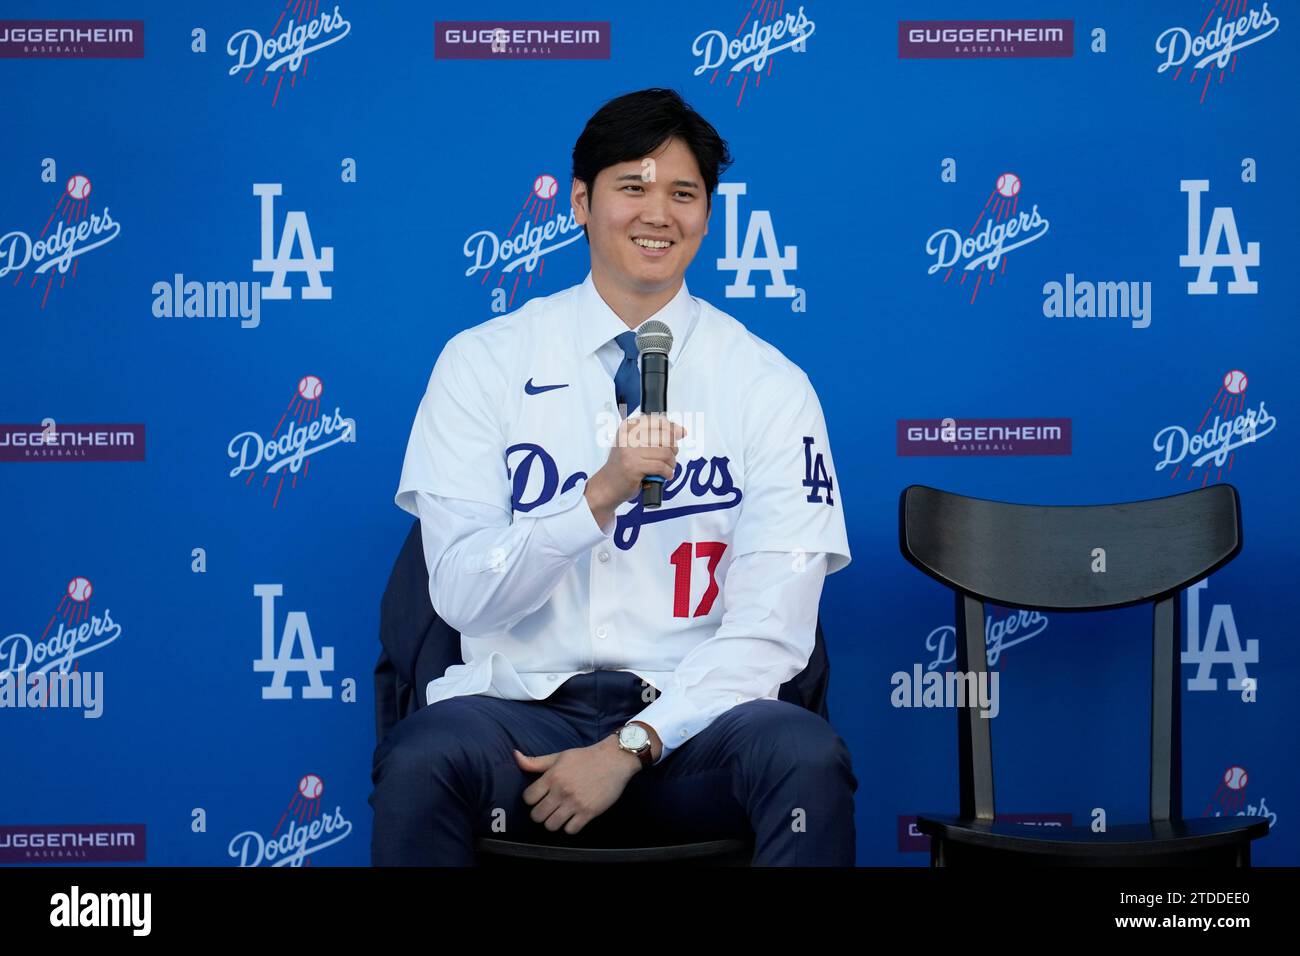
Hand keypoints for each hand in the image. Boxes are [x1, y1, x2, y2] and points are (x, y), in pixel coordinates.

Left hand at [514, 736, 640, 834]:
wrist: (614, 759)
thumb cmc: (585, 757)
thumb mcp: (559, 756)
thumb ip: (536, 761)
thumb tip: (515, 756)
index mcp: (552, 776)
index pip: (528, 798)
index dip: (531, 799)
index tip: (538, 798)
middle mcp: (562, 791)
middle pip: (537, 816)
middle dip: (539, 814)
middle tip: (547, 809)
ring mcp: (575, 803)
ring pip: (551, 826)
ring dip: (553, 822)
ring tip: (559, 815)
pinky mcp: (589, 812)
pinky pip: (570, 830)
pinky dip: (570, 827)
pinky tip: (573, 818)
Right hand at [585, 414, 687, 529]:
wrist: (607, 486)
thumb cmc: (624, 466)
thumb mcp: (637, 445)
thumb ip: (656, 436)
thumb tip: (680, 431)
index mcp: (628, 427)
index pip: (658, 420)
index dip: (672, 428)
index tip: (680, 434)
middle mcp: (628, 436)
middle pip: (665, 436)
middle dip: (673, 448)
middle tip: (670, 458)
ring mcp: (630, 451)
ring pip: (665, 453)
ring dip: (671, 463)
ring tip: (667, 469)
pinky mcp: (633, 466)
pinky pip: (661, 467)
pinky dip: (667, 473)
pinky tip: (665, 476)